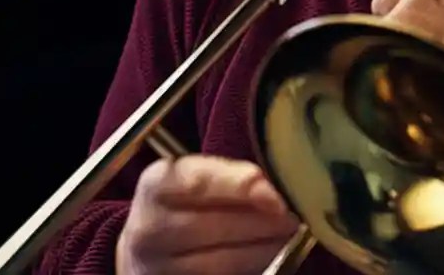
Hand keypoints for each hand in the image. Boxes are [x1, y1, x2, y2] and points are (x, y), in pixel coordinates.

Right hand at [116, 155, 298, 274]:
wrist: (150, 246)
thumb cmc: (187, 203)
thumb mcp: (198, 177)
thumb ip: (232, 178)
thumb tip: (277, 188)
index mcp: (156, 185)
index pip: (199, 181)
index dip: (240, 187)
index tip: (275, 196)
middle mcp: (149, 228)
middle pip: (214, 225)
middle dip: (262, 222)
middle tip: (293, 217)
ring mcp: (157, 267)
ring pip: (221, 262)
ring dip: (265, 249)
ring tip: (290, 236)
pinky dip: (254, 268)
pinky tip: (274, 256)